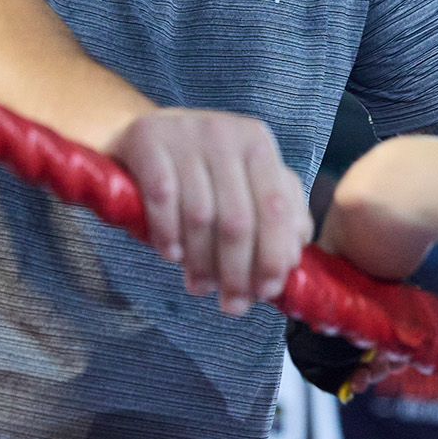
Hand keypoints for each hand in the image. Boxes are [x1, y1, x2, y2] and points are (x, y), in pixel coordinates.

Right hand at [110, 108, 311, 314]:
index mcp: (258, 142)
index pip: (276, 207)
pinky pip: (161, 198)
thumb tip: (294, 257)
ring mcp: (185, 132)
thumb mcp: (245, 181)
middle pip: (238, 219)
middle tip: (233, 306)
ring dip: (201, 261)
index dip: (273, 255)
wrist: (143, 134)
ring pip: (200, 215)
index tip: (267, 293)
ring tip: (200, 287)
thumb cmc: (201, 169)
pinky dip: (168, 234)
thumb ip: (278, 212)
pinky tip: (172, 256)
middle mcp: (225, 132)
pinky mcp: (147, 138)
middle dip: (237, 271)